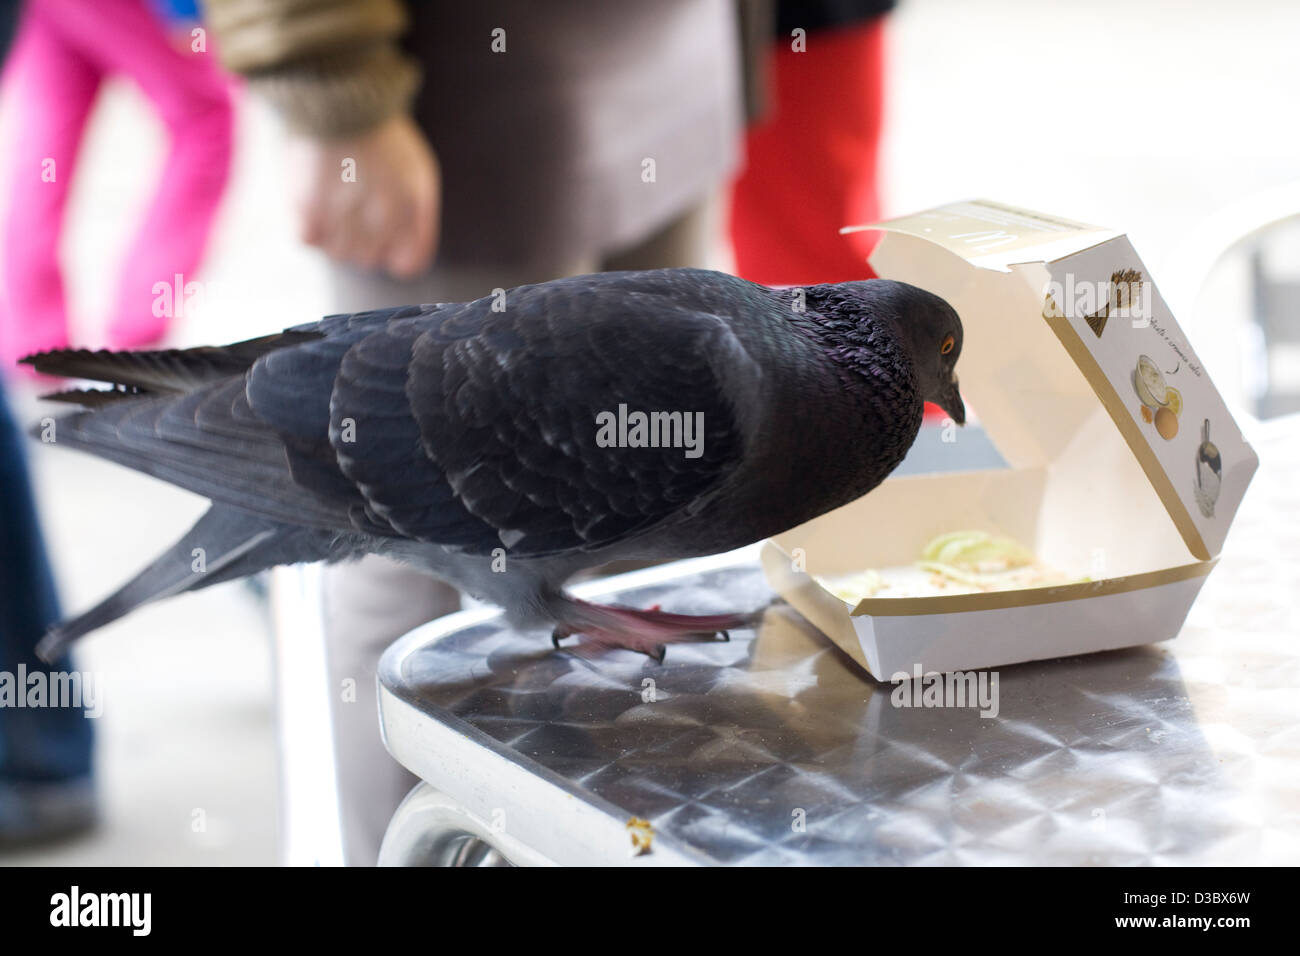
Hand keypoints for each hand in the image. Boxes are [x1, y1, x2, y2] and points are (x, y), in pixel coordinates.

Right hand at [288, 114, 439, 278]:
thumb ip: (417, 218)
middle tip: (350, 204)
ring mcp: (348, 219)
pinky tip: (311, 201)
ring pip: (339, 253)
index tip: (384, 235)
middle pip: (369, 259)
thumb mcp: (418, 171)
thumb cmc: (379, 132)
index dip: (394, 251)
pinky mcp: (309, 212)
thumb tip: (402, 260)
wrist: (337, 93)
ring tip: (330, 198)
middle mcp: (384, 220)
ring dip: (334, 233)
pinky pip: (308, 240)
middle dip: (362, 240)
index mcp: (413, 210)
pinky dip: (308, 226)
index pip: (408, 264)